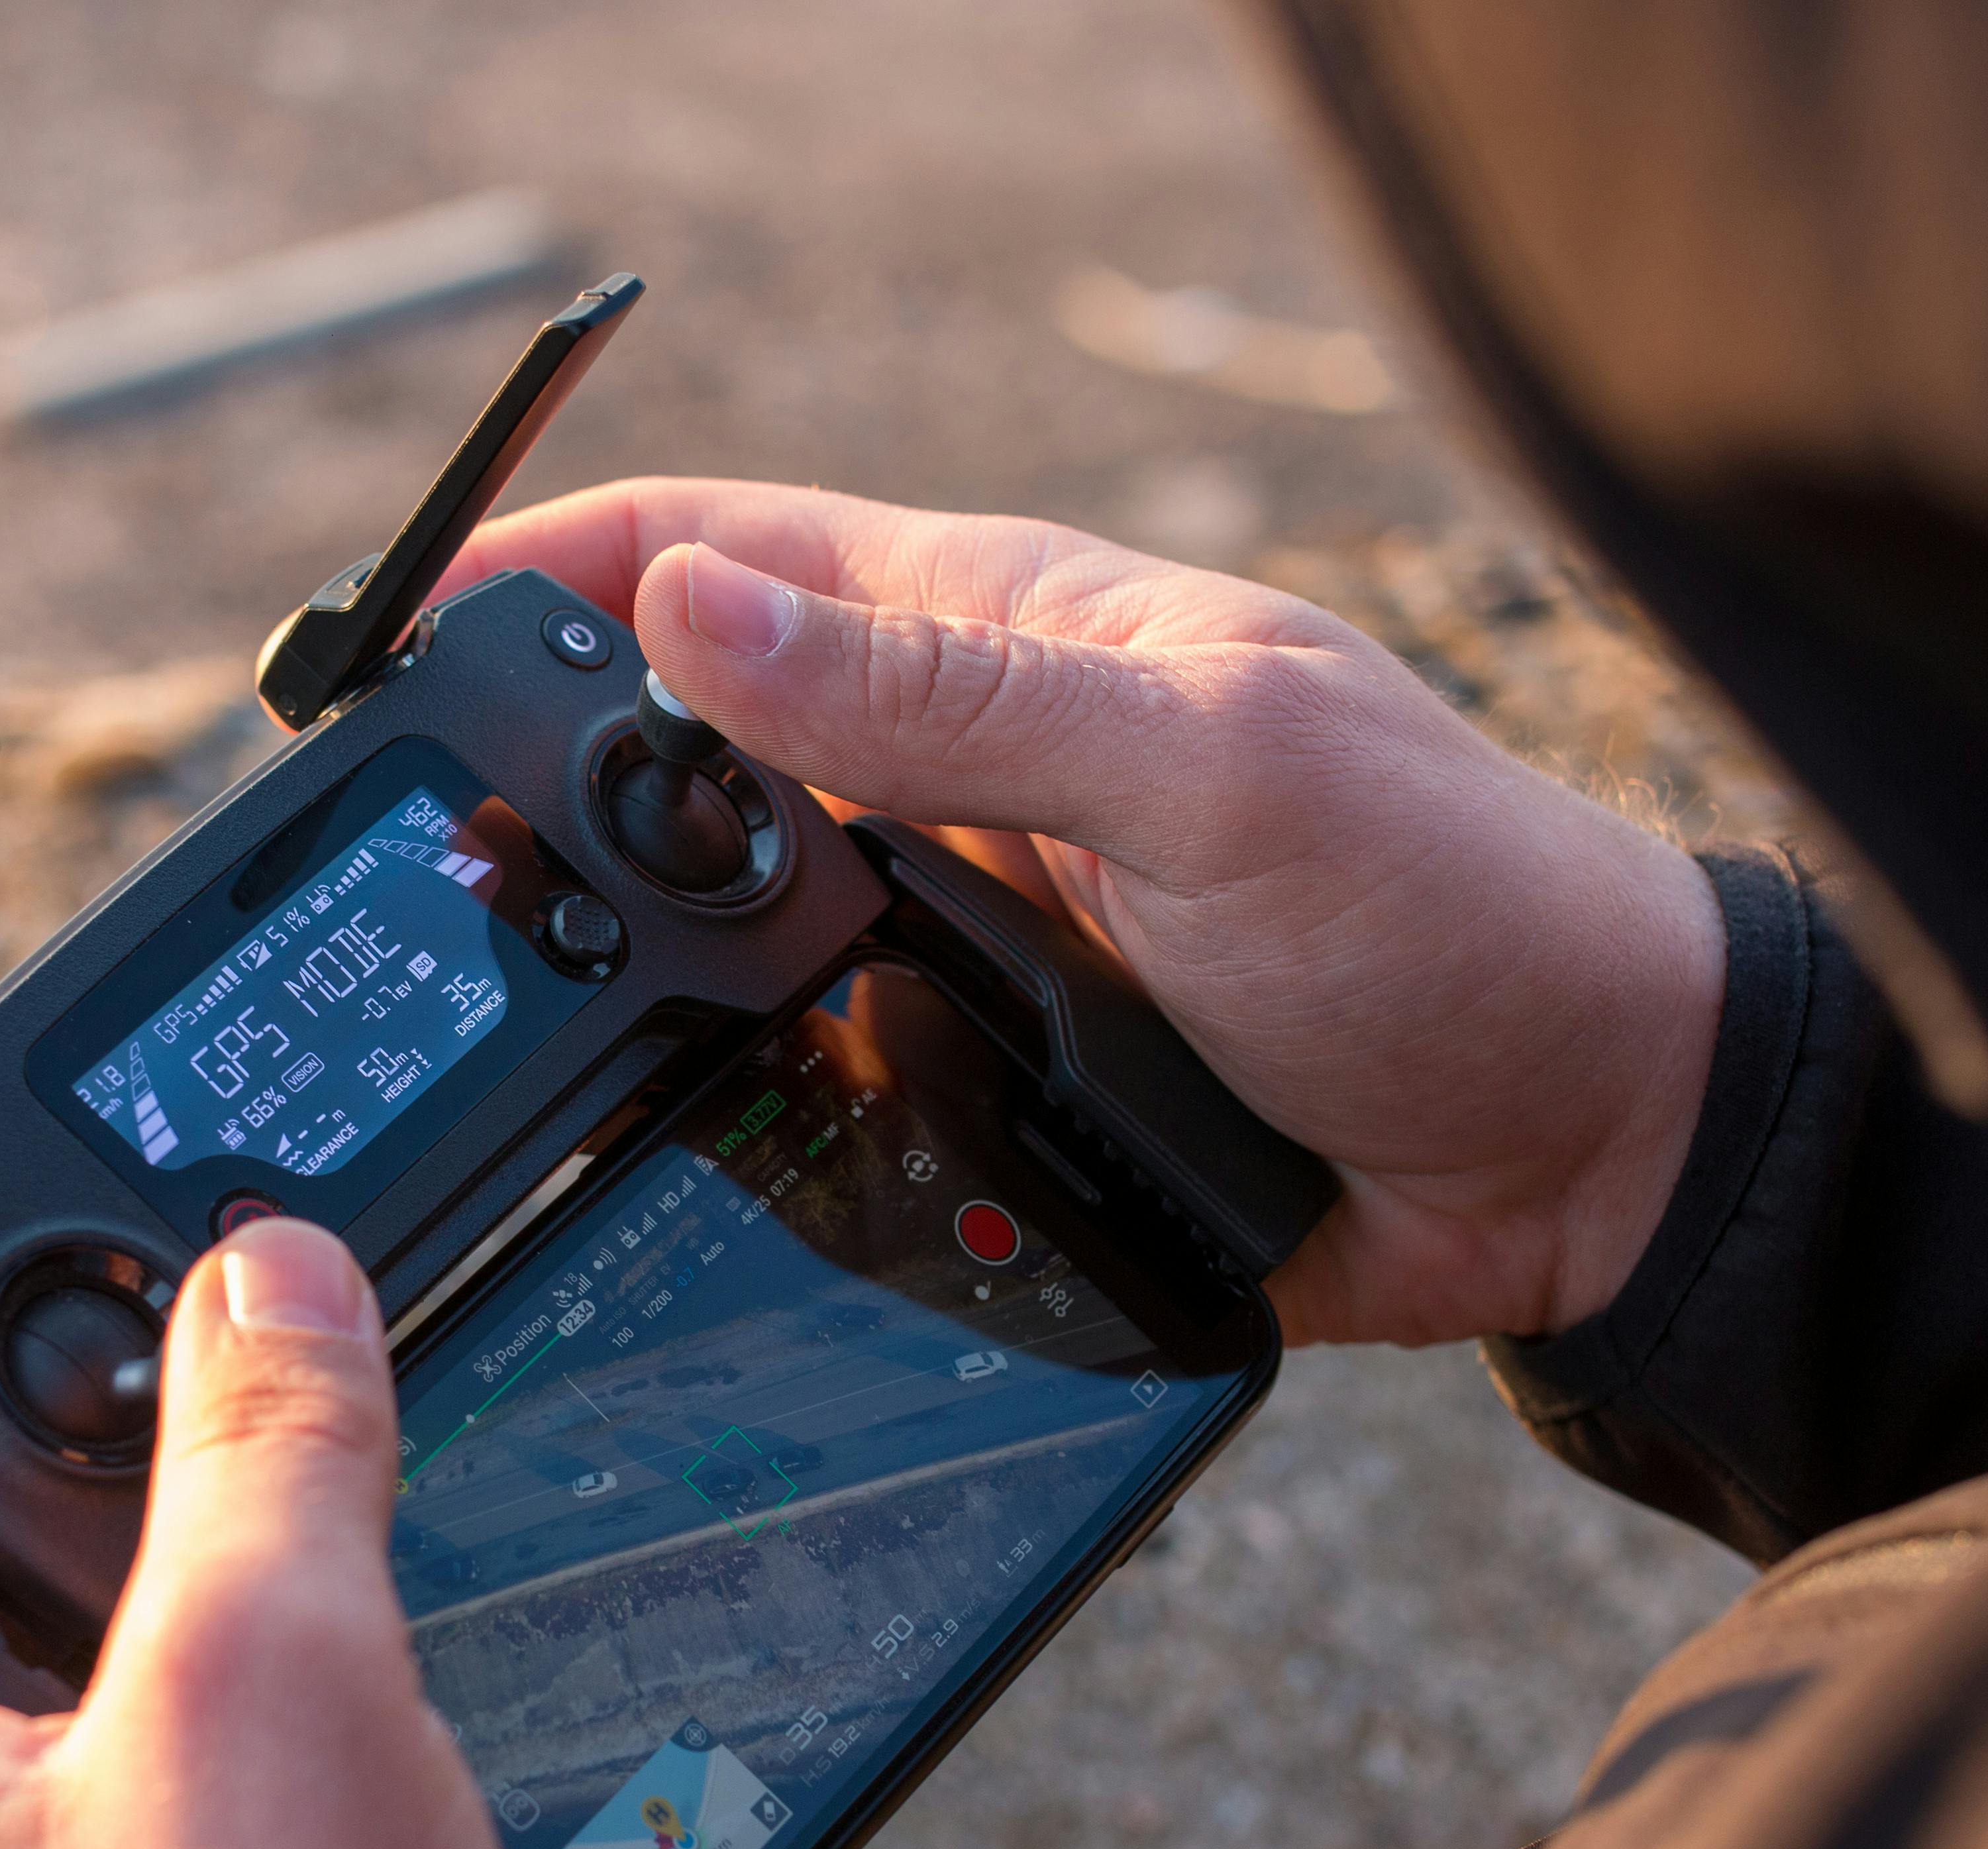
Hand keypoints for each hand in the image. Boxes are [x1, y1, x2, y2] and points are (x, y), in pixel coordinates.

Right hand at [443, 482, 1726, 1345]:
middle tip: (417, 869)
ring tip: (492, 1019)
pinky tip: (646, 1145)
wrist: (1588, 1151)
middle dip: (547, 787)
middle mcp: (960, 776)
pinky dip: (726, 1099)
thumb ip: (956, 694)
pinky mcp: (989, 1077)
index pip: (725, 558)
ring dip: (624, 965)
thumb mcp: (1212, 768)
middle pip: (688, 750)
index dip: (554, 568)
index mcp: (1002, 638)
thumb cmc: (1455, 911)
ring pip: (730, 931)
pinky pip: (813, 1081)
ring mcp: (967, 931)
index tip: (399, 632)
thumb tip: (696, 610)